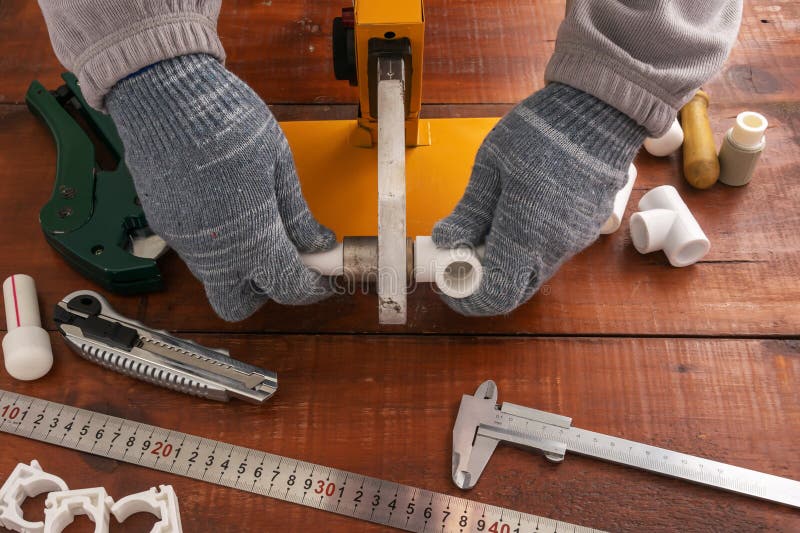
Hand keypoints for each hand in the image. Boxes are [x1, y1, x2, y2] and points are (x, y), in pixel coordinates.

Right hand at [107, 54, 335, 320]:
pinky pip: (196, 250)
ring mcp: (183, 241)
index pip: (289, 287)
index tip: (324, 272)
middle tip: (285, 255)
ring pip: (217, 277)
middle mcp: (213, 252)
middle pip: (241, 304)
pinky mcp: (164, 224)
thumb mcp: (278, 164)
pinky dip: (217, 242)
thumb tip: (316, 243)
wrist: (161, 91)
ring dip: (241, 263)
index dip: (313, 285)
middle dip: (266, 289)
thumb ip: (296, 214)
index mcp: (250, 239)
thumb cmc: (223, 119)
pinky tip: (227, 205)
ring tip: (257, 218)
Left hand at [432, 83, 645, 315]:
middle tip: (463, 249)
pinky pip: (549, 251)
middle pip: (514, 289)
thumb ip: (470, 210)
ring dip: (505, 260)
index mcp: (525, 237)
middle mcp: (553, 250)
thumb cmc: (541, 132)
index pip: (494, 296)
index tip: (448, 276)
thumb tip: (446, 240)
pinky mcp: (585, 229)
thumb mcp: (491, 166)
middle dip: (483, 278)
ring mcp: (573, 241)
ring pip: (532, 270)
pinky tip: (516, 212)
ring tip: (487, 224)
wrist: (601, 110)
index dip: (466, 297)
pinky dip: (526, 246)